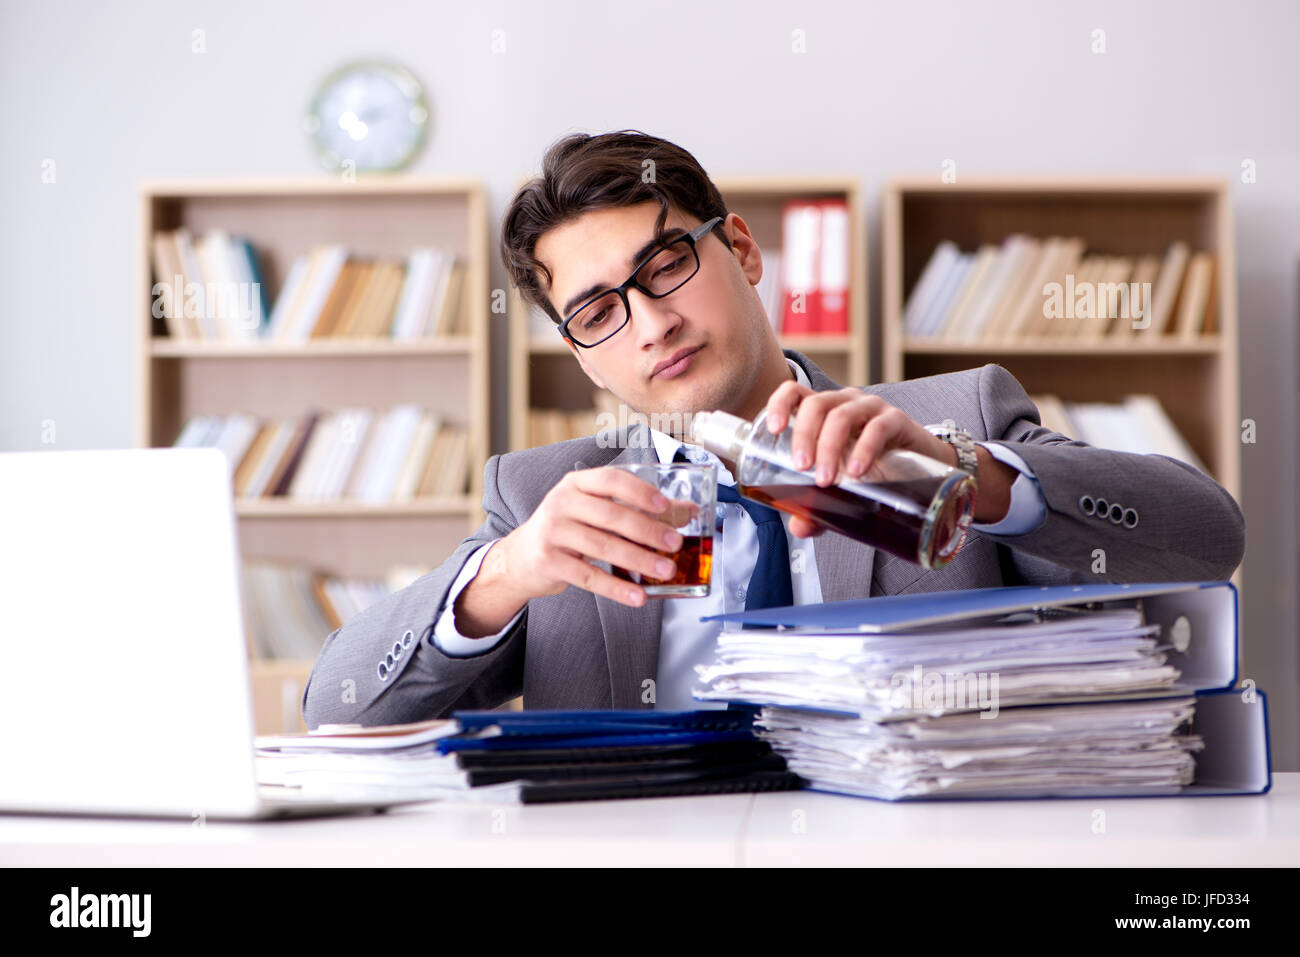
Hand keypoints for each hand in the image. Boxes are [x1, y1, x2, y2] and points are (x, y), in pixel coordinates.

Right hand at [496, 466, 685, 606]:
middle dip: (647, 531)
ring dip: (639, 560)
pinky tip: (637, 595)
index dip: (639, 492)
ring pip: (603, 546)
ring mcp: (552, 531)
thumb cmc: (567, 530)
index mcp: (576, 484)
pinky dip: (616, 588)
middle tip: (674, 543)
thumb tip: (687, 511)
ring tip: (665, 570)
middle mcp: (562, 503)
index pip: (611, 480)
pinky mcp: (549, 560)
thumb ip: (638, 509)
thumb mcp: (596, 512)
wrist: (520, 558)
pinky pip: (589, 576)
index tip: (664, 505)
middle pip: (611, 516)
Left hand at [762, 382, 971, 537]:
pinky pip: (877, 428)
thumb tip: (799, 527)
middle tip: (802, 468)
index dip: (780, 404)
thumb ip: (817, 505)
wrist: (923, 468)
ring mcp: (871, 409)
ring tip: (825, 478)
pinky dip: (863, 449)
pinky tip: (857, 471)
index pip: (795, 393)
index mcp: (824, 412)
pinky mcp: (896, 420)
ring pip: (842, 415)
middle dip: (804, 436)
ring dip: (829, 447)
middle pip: (816, 405)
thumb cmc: (873, 467)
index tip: (775, 429)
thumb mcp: (840, 485)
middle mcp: (845, 403)